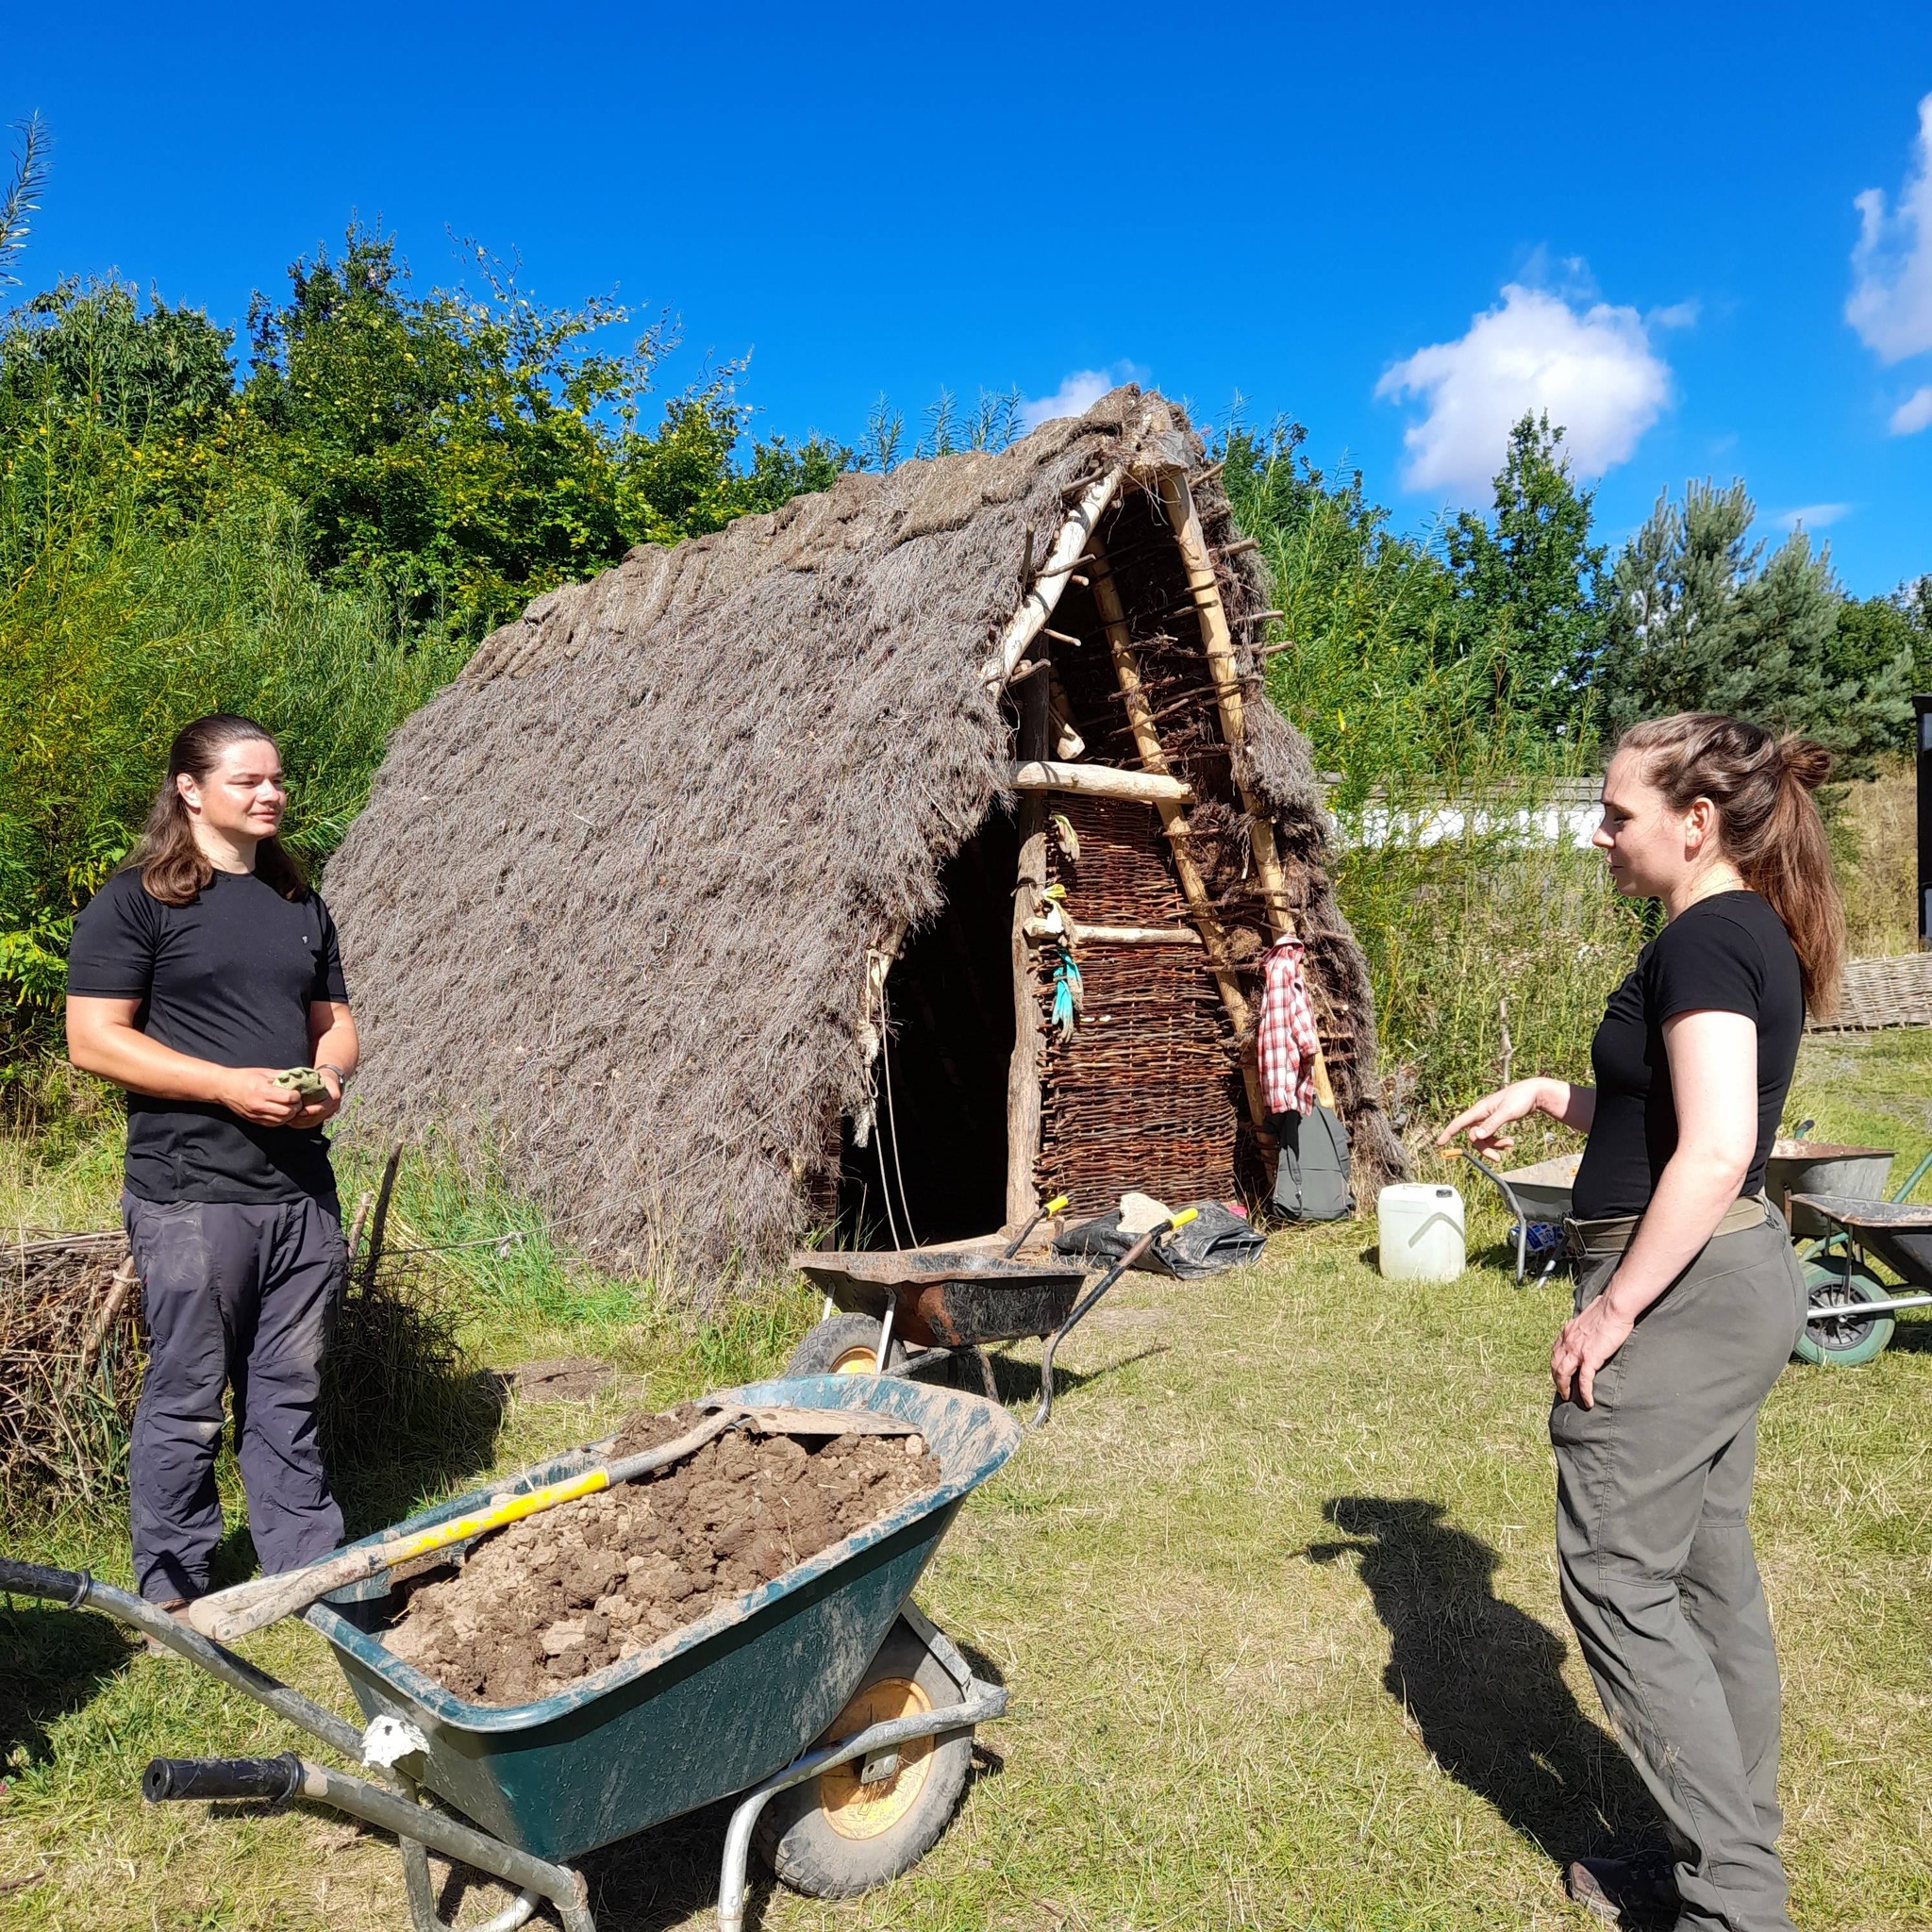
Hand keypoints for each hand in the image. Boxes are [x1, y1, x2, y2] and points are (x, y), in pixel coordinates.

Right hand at [219, 1068, 309, 1126]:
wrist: (223, 1087)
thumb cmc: (243, 1077)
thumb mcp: (263, 1072)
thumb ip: (281, 1075)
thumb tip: (297, 1077)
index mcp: (262, 1090)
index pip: (288, 1098)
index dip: (296, 1096)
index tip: (296, 1092)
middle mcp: (259, 1105)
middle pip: (287, 1112)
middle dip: (296, 1107)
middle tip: (297, 1101)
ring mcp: (256, 1114)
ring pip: (281, 1120)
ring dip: (290, 1115)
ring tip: (291, 1107)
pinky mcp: (254, 1120)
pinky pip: (273, 1124)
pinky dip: (281, 1120)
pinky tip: (282, 1113)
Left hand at [290, 1067, 343, 1127]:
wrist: (332, 1079)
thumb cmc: (321, 1077)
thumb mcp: (317, 1076)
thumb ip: (308, 1082)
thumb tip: (291, 1086)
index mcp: (333, 1096)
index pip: (323, 1106)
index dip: (311, 1110)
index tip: (299, 1111)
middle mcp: (334, 1106)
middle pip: (318, 1116)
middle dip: (303, 1118)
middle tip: (290, 1117)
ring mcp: (330, 1112)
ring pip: (315, 1122)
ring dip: (301, 1122)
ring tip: (289, 1120)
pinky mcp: (325, 1116)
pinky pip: (314, 1123)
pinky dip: (302, 1124)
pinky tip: (293, 1123)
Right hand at [1437, 1078, 1553, 1156]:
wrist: (1535, 1093)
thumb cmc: (1520, 1098)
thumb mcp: (1507, 1112)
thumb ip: (1491, 1124)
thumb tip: (1477, 1136)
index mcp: (1480, 1109)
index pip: (1459, 1123)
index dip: (1448, 1133)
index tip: (1439, 1143)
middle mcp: (1482, 1114)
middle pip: (1474, 1136)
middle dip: (1484, 1148)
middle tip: (1497, 1158)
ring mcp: (1489, 1118)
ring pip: (1484, 1137)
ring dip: (1494, 1145)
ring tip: (1510, 1145)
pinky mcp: (1496, 1121)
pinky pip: (1492, 1135)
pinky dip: (1499, 1141)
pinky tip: (1510, 1143)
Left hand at [1551, 1291, 1634, 1406]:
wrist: (1614, 1307)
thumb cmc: (1606, 1309)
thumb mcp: (1588, 1317)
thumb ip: (1584, 1325)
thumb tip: (1589, 1326)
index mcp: (1568, 1331)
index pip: (1556, 1351)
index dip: (1555, 1364)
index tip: (1557, 1373)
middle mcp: (1568, 1341)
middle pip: (1555, 1365)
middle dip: (1556, 1379)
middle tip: (1561, 1389)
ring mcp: (1577, 1350)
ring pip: (1563, 1374)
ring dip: (1564, 1388)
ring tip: (1568, 1397)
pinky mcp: (1591, 1358)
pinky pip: (1584, 1380)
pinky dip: (1584, 1393)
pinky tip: (1587, 1402)